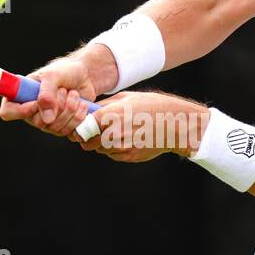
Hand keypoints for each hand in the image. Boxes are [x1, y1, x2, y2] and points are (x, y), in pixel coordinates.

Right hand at [0, 55, 97, 137]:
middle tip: (64, 90)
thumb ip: (46, 94)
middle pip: (38, 123)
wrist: (84, 75)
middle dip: (57, 106)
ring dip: (70, 109)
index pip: (7, 112)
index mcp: (21, 96)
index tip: (36, 103)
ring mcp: (48, 122)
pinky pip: (70, 132)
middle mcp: (32, 112)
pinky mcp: (63, 127)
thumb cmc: (64, 71)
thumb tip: (47, 119)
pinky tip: (81, 104)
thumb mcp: (53, 75)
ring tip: (74, 94)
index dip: (20, 111)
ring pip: (57, 128)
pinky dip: (79, 117)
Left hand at [77, 91, 208, 162]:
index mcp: (110, 115)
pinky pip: (113, 155)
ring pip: (100, 149)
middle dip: (90, 137)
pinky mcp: (129, 156)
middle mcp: (113, 133)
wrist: (174, 124)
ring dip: (103, 144)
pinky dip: (115, 149)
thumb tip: (87, 110)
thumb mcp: (126, 98)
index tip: (81, 127)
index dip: (80, 127)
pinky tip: (129, 138)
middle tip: (96, 131)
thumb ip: (104, 105)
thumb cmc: (151, 106)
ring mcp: (121, 147)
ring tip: (118, 132)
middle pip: (88, 142)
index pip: (82, 126)